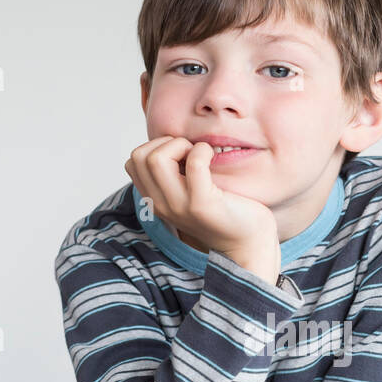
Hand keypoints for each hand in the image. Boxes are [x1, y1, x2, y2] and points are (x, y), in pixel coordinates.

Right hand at [125, 136, 279, 272]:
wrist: (248, 242)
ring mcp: (180, 207)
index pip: (132, 162)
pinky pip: (194, 164)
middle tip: (190, 153)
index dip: (155, 148)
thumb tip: (170, 139)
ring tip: (200, 155)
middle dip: (166, 143)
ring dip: (181, 145)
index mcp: (154, 201)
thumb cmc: (224, 209)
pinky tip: (213, 157)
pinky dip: (203, 151)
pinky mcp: (203, 205)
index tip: (180, 155)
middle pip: (140, 157)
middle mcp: (161, 206)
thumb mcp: (187, 191)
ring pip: (156, 159)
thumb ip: (173, 173)